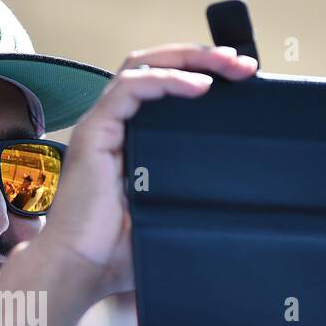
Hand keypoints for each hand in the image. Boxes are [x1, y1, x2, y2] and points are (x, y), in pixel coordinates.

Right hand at [37, 44, 258, 297]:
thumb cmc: (116, 251)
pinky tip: (198, 87)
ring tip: (227, 64)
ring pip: (142, 65)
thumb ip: (190, 192)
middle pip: (155, 66)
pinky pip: (130, 87)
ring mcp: (102, 125)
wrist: (82, 269)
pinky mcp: (95, 131)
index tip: (241, 81)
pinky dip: (166, 81)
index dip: (201, 74)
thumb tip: (240, 190)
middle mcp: (113, 125)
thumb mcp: (167, 212)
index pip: (162, 87)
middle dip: (201, 57)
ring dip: (187, 59)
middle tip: (243, 64)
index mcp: (128, 139)